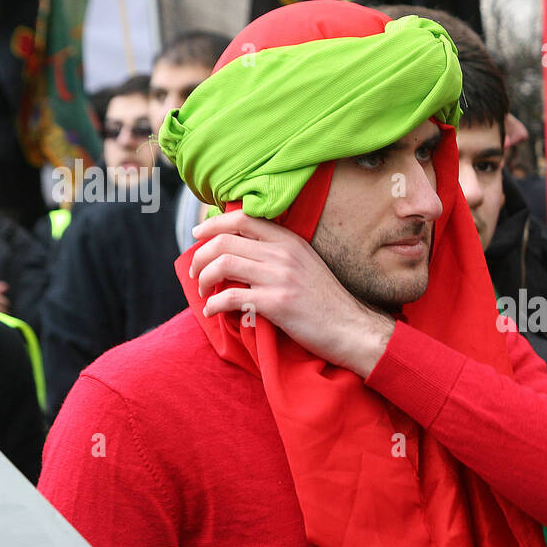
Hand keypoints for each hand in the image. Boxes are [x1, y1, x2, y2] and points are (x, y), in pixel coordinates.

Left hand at [188, 210, 395, 377]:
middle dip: (200, 256)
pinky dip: (213, 304)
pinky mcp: (277, 303)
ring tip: (204, 291)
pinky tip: (213, 311)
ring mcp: (280, 277)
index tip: (197, 236)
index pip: (242, 218)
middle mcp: (283, 253)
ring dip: (203, 278)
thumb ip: (277, 253)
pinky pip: (231, 297)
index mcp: (289, 240)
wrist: (351, 328)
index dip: (213, 224)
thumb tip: (240, 250)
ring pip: (223, 264)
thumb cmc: (326, 301)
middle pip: (225, 241)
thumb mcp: (305, 264)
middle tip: (195, 272)